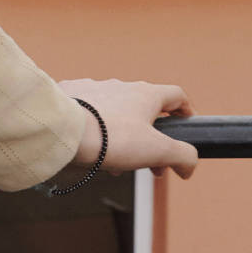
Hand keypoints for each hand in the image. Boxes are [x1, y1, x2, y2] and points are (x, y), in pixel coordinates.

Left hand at [56, 78, 197, 179]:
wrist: (62, 130)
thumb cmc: (111, 137)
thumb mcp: (157, 150)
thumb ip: (182, 156)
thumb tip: (189, 166)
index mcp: (146, 94)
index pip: (176, 95)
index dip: (186, 110)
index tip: (186, 125)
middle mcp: (120, 86)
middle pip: (144, 110)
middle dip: (150, 138)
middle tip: (150, 164)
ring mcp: (93, 88)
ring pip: (114, 114)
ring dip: (121, 137)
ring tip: (116, 163)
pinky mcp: (69, 95)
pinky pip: (88, 113)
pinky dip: (95, 130)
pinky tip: (90, 149)